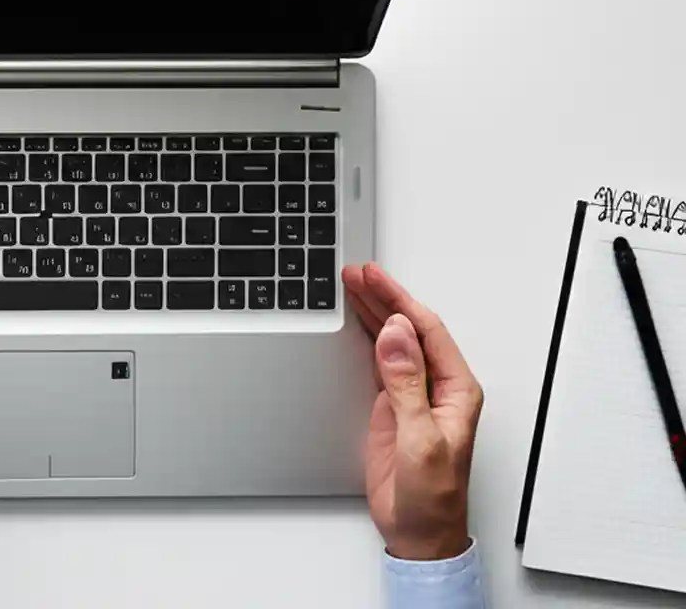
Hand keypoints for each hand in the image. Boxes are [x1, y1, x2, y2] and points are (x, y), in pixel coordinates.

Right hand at [342, 263, 484, 560]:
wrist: (418, 531)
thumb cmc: (432, 496)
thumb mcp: (420, 439)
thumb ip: (406, 384)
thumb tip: (396, 335)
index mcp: (455, 389)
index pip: (426, 331)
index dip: (398, 300)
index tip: (374, 279)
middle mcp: (437, 385)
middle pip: (408, 328)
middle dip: (382, 297)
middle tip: (354, 273)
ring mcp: (413, 393)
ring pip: (393, 340)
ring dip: (373, 312)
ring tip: (350, 285)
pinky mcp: (392, 406)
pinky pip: (379, 360)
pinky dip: (365, 337)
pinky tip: (355, 321)